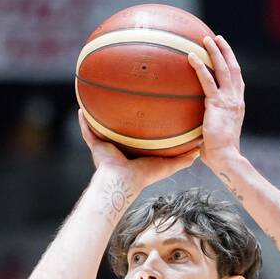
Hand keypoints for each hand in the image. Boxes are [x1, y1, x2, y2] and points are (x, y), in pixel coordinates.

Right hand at [77, 108, 197, 190]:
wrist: (123, 181)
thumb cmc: (143, 175)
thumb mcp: (166, 165)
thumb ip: (181, 159)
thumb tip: (197, 151)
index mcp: (133, 151)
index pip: (136, 134)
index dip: (139, 122)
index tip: (146, 107)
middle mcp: (118, 147)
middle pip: (118, 127)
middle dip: (119, 115)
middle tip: (123, 97)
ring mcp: (105, 146)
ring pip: (101, 127)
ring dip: (99, 115)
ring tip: (97, 97)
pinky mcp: (95, 146)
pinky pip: (87, 131)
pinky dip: (83, 122)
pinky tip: (81, 108)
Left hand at [186, 28, 244, 169]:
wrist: (225, 158)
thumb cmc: (218, 154)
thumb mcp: (213, 135)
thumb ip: (206, 127)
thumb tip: (191, 130)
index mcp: (237, 105)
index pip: (237, 80)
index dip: (232, 65)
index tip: (225, 55)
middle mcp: (236, 99)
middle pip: (233, 68)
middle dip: (225, 51)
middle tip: (216, 38)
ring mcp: (228, 100)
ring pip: (223, 68)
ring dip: (215, 51)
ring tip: (206, 38)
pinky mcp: (217, 103)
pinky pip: (207, 80)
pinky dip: (199, 66)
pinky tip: (191, 56)